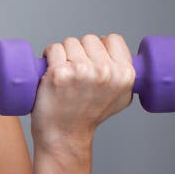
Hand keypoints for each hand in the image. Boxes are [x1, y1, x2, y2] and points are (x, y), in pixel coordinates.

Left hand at [30, 34, 135, 153]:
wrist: (64, 134)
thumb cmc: (88, 115)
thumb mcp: (120, 97)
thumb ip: (124, 76)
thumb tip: (121, 57)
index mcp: (125, 75)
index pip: (113, 39)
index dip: (101, 47)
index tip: (94, 60)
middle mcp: (106, 72)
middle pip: (89, 39)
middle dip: (81, 51)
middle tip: (77, 72)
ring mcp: (82, 71)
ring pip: (69, 42)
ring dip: (64, 54)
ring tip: (66, 75)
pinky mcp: (59, 73)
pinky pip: (53, 49)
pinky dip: (49, 56)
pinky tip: (52, 71)